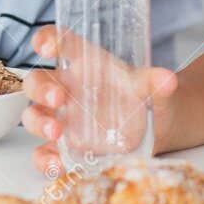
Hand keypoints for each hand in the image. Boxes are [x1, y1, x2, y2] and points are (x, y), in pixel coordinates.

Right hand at [20, 26, 178, 175]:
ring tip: (56, 133)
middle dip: (42, 88)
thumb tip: (168, 80)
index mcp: (86, 63)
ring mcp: (63, 119)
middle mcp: (68, 89)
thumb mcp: (152, 88)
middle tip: (57, 97)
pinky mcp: (66, 148)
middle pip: (38, 80)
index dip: (47, 39)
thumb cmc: (147, 98)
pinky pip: (44, 152)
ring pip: (34, 115)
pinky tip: (57, 164)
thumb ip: (154, 82)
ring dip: (39, 122)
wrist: (158, 130)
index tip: (45, 46)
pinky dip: (45, 159)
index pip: (60, 43)